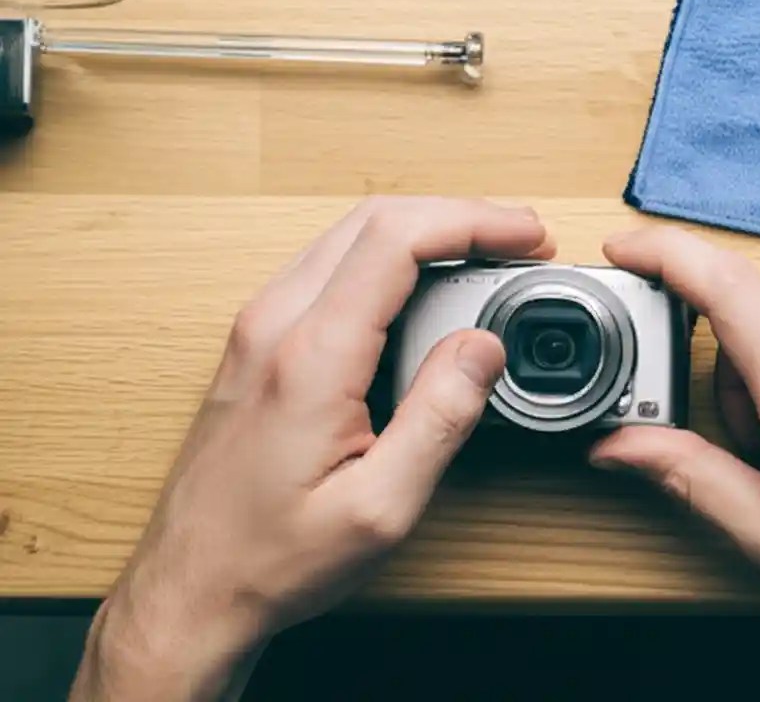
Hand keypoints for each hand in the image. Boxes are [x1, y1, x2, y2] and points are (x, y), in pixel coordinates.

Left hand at [71, 197, 554, 701]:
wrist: (191, 586)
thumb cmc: (273, 558)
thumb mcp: (380, 508)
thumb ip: (439, 419)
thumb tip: (482, 347)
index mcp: (310, 358)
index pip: (397, 241)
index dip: (474, 221)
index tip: (525, 234)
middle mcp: (274, 326)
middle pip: (374, 221)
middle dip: (459, 215)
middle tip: (519, 238)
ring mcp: (258, 330)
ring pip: (349, 237)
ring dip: (425, 233)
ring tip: (486, 258)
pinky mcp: (257, 345)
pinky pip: (329, 269)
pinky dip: (390, 259)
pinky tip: (427, 288)